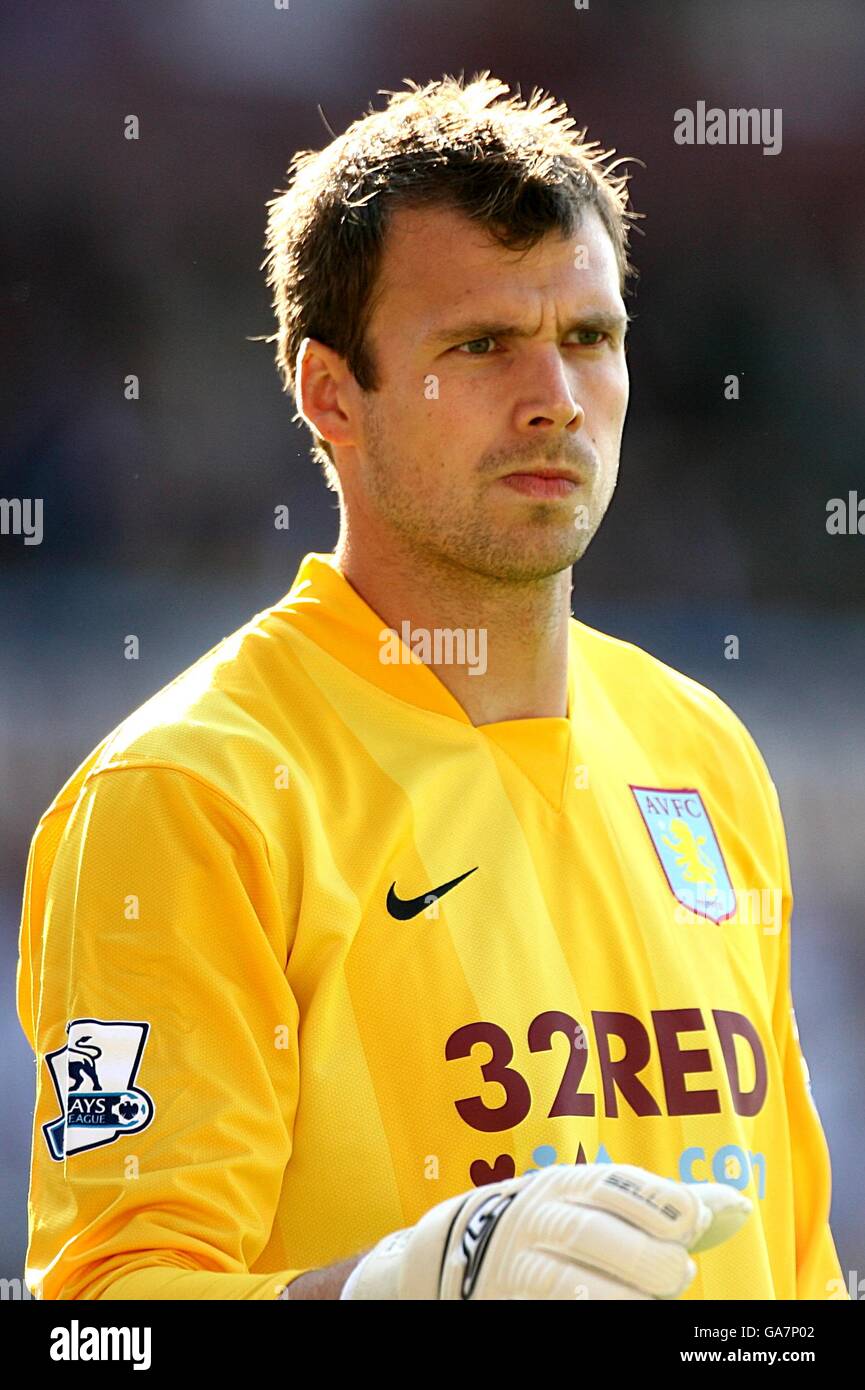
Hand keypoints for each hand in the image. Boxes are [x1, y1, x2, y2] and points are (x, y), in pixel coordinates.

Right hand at [340, 1161, 751, 1299]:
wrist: (458, 1248)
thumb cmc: (559, 1221)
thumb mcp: (601, 1201)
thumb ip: (667, 1206)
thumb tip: (740, 1206)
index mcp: (567, 1183)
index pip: (616, 1185)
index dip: (659, 1205)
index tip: (690, 1224)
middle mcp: (540, 1218)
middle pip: (597, 1237)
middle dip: (648, 1259)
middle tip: (677, 1274)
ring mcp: (518, 1266)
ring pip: (572, 1286)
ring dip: (622, 1298)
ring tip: (649, 1302)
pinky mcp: (506, 1305)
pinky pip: (549, 1312)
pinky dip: (585, 1314)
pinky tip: (608, 1311)